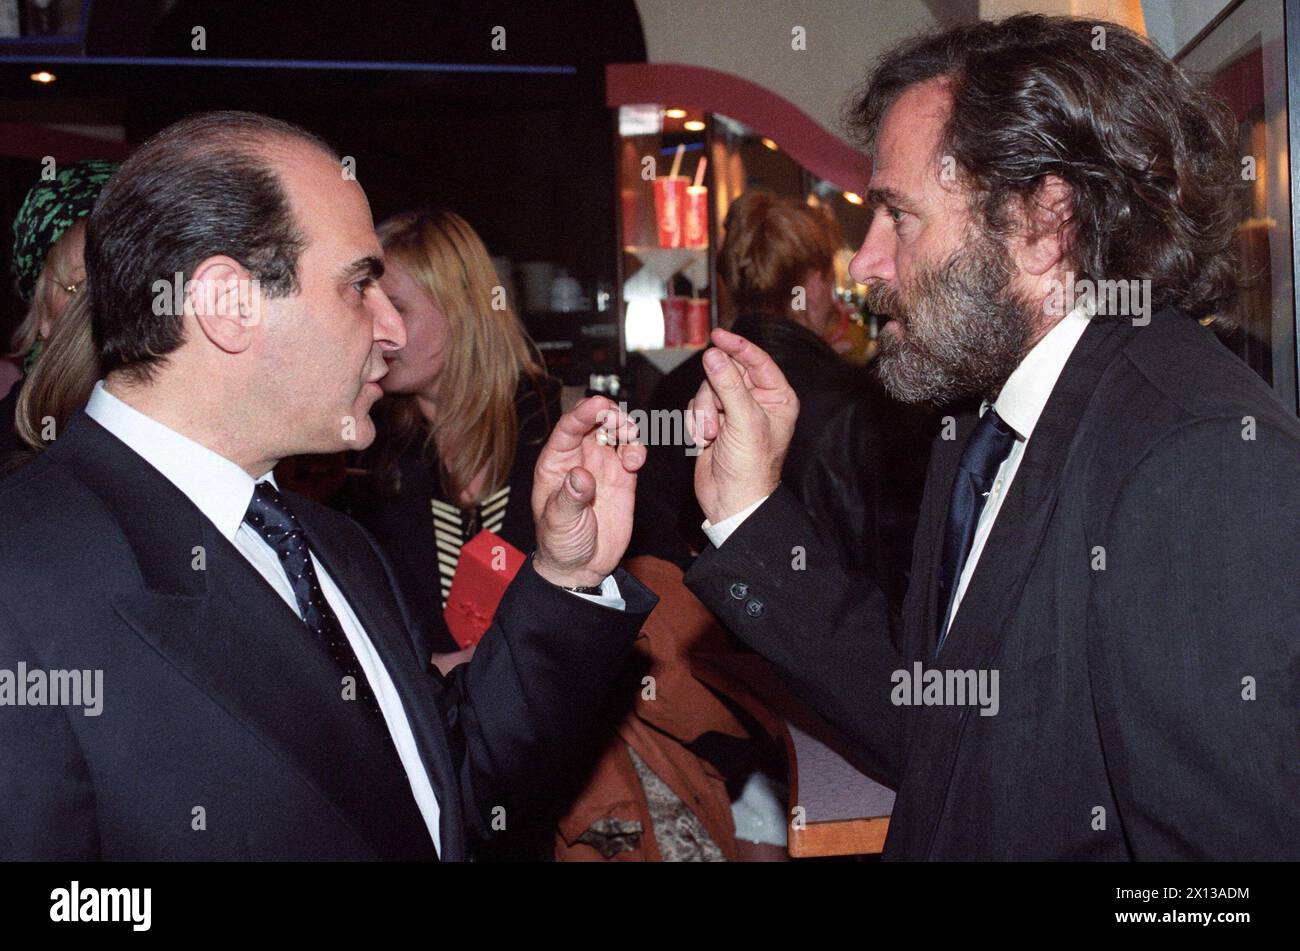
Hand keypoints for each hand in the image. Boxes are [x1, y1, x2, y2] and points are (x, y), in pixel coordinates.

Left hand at [532, 395, 644, 588]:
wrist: (582, 566)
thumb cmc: (560, 543)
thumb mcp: (559, 522)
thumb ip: (569, 498)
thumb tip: (580, 477)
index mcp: (555, 463)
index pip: (568, 429)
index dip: (582, 414)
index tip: (598, 405)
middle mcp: (579, 458)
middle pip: (595, 423)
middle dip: (609, 414)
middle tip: (620, 421)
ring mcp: (602, 466)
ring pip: (616, 433)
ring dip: (626, 427)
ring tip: (629, 437)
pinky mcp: (623, 478)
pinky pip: (632, 453)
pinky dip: (637, 449)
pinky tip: (635, 461)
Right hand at [688, 327, 798, 523]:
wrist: (731, 501)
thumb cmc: (751, 468)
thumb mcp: (744, 422)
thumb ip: (728, 385)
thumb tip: (713, 355)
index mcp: (776, 397)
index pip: (757, 361)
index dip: (737, 347)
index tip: (718, 336)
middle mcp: (756, 401)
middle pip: (726, 372)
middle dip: (714, 393)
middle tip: (714, 413)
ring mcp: (733, 411)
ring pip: (707, 389)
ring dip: (703, 412)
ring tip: (710, 435)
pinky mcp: (713, 422)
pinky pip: (696, 405)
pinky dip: (696, 421)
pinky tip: (703, 441)